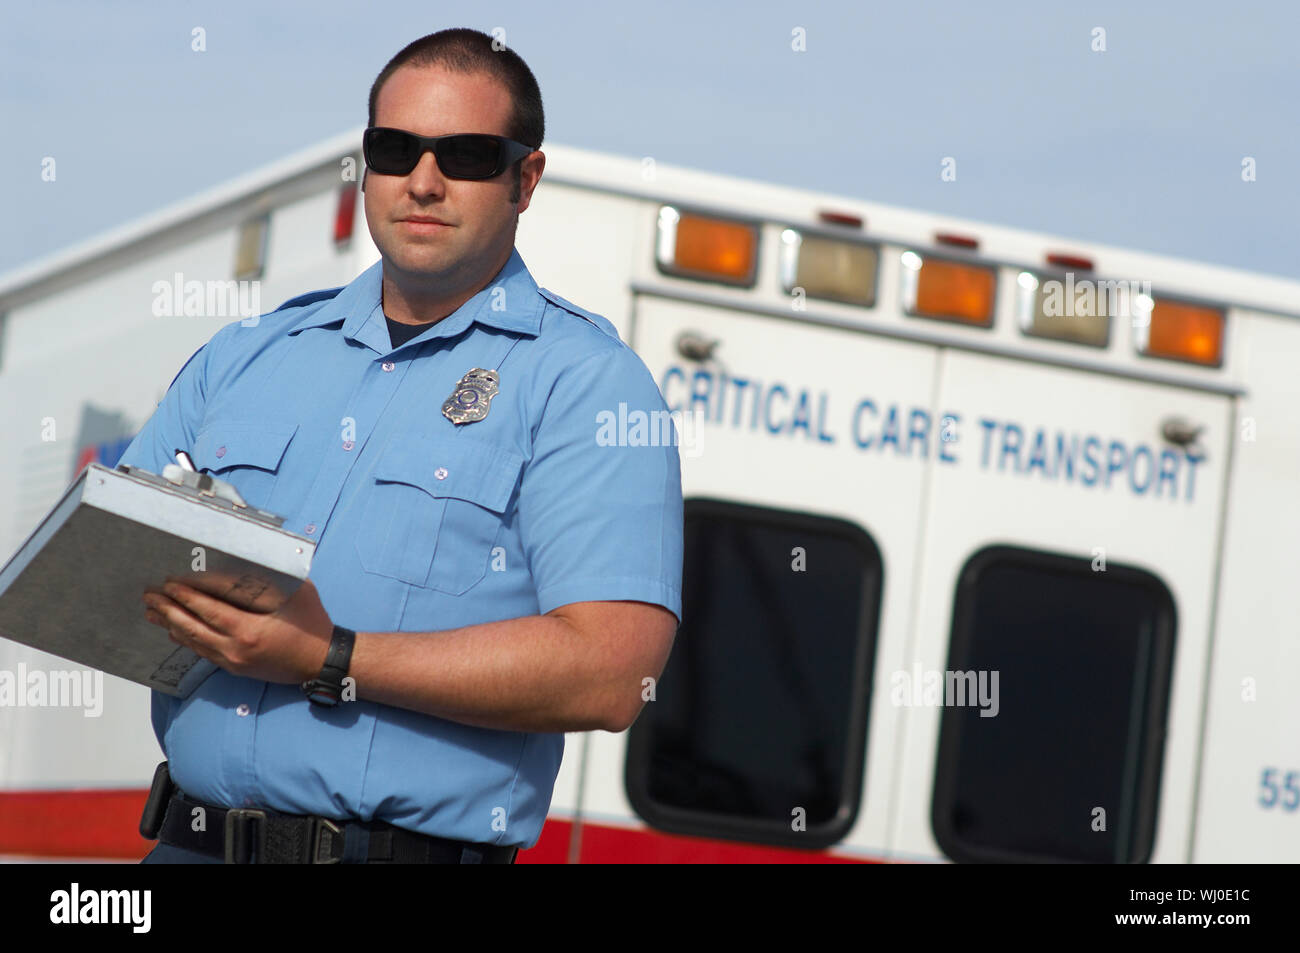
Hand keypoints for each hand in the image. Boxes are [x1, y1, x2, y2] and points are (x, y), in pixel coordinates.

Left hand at [142, 576, 332, 684]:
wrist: (322, 661)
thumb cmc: (312, 624)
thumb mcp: (298, 594)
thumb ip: (273, 579)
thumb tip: (248, 560)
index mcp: (249, 630)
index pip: (208, 610)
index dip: (185, 596)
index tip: (167, 583)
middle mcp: (236, 648)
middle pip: (193, 627)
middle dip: (168, 610)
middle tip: (149, 596)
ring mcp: (234, 661)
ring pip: (194, 642)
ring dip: (171, 625)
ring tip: (152, 612)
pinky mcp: (236, 668)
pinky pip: (204, 653)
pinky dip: (186, 640)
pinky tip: (174, 631)